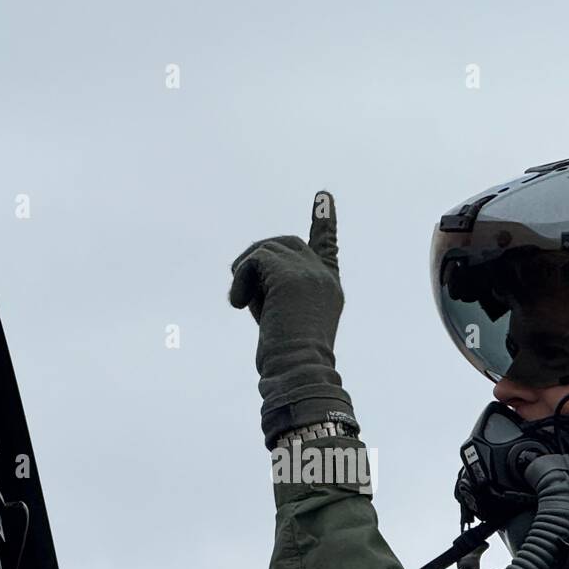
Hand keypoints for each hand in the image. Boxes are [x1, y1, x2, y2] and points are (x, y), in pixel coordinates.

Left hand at [229, 191, 356, 446]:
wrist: (297, 371)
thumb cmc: (287, 359)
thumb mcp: (283, 317)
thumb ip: (274, 289)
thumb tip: (248, 266)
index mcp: (329, 287)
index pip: (326, 246)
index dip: (325, 222)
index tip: (323, 196)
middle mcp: (324, 276)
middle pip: (285, 243)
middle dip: (257, 259)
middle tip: (240, 288)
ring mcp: (309, 272)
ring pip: (265, 249)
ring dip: (245, 274)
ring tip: (242, 303)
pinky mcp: (289, 274)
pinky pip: (255, 260)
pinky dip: (241, 279)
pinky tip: (238, 303)